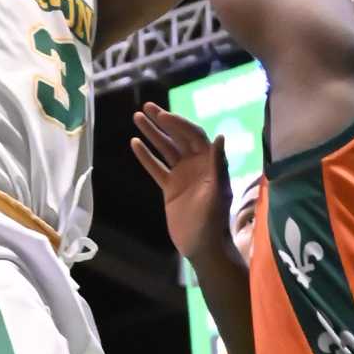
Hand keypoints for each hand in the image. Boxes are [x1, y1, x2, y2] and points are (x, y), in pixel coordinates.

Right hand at [131, 103, 234, 267]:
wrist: (203, 246)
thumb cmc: (214, 220)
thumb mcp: (218, 191)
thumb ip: (218, 164)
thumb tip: (219, 136)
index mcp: (210, 163)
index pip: (194, 135)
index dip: (179, 124)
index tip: (163, 116)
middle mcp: (196, 165)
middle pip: (178, 137)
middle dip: (163, 121)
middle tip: (147, 107)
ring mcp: (182, 175)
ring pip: (165, 149)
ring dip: (152, 133)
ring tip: (137, 117)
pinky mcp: (170, 188)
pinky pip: (156, 167)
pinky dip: (146, 156)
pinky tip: (134, 143)